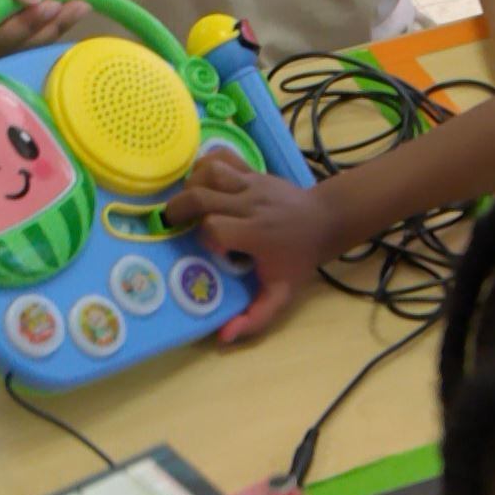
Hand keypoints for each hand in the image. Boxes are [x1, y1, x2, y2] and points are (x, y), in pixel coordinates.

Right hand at [0, 0, 89, 59]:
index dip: (21, 23)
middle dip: (40, 27)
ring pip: (13, 52)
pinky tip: (67, 16)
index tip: (52, 5)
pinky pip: (15, 52)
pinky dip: (40, 34)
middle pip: (2, 46)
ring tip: (77, 9)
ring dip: (46, 32)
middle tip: (75, 8)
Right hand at [163, 151, 331, 341]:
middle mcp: (251, 204)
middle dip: (180, 207)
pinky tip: (201, 180)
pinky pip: (223, 156)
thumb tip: (223, 338)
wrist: (325, 220)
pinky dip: (205, 164)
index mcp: (256, 233)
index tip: (210, 249)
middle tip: (170, 222)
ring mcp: (252, 183)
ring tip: (188, 201)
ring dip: (191, 184)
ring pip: (210, 171)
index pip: (215, 227)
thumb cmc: (298, 258)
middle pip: (202, 195)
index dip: (204, 237)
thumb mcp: (281, 293)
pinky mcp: (253, 170)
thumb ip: (255, 318)